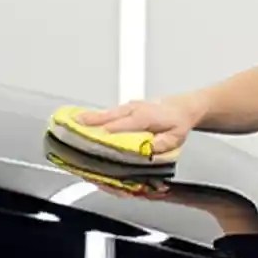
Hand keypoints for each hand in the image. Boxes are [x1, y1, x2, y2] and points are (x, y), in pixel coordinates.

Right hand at [77, 99, 197, 154]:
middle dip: (92, 120)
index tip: (96, 136)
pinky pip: (109, 112)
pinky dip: (96, 115)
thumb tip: (148, 150)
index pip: (123, 124)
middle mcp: (135, 109)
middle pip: (109, 115)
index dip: (109, 131)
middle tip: (76, 123)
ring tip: (73, 120)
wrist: (184, 107)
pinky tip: (85, 119)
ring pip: (107, 112)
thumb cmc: (178, 122)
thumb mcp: (175, 137)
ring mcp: (129, 107)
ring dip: (90, 117)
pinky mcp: (127, 108)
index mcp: (145, 116)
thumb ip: (161, 144)